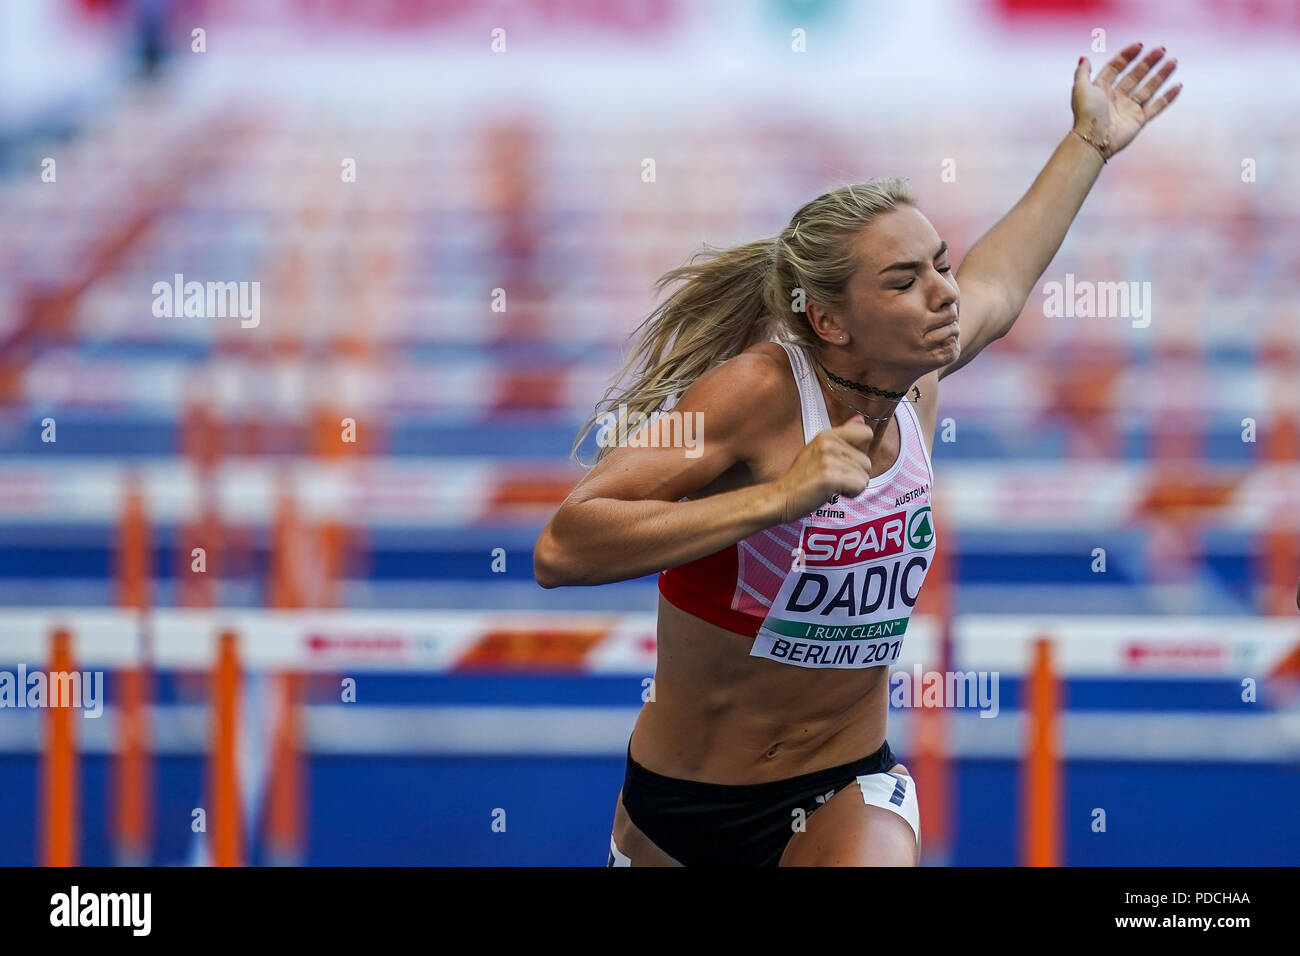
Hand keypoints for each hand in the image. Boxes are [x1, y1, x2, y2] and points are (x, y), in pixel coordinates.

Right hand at [774, 415, 873, 522]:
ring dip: (852, 486)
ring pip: (865, 475)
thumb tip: (860, 419)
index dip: (862, 451)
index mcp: (827, 435)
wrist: (781, 497)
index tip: (846, 462)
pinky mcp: (830, 477)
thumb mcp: (819, 450)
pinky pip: (860, 486)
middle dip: (855, 475)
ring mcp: (829, 459)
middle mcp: (828, 443)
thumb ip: (843, 435)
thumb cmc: (801, 478)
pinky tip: (834, 492)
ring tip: (832, 486)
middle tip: (833, 478)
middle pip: (867, 461)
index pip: (866, 432)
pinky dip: (851, 494)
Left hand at [1072, 42, 1181, 159]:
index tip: (1140, 45)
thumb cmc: (1086, 113)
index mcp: (1102, 89)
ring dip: (1161, 75)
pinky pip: (1156, 107)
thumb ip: (1082, 72)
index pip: (1116, 68)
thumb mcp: (1081, 88)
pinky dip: (1168, 97)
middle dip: (1148, 62)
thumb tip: (1084, 58)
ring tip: (1173, 61)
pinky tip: (1178, 86)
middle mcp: (1116, 98)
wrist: (1093, 139)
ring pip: (1148, 88)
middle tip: (1161, 50)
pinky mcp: (1138, 120)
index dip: (1127, 56)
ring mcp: (1128, 109)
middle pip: (1135, 75)